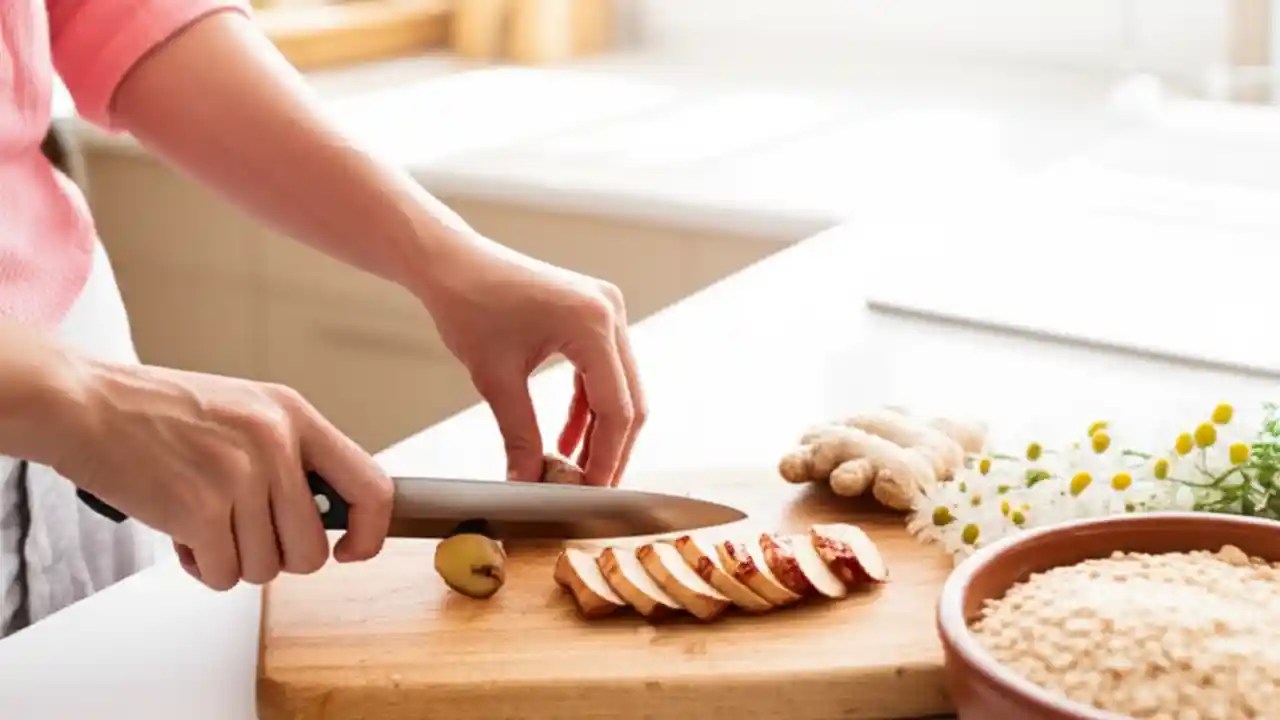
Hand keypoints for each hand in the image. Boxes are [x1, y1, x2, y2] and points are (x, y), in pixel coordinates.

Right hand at [51, 360, 392, 590]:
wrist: (83, 405)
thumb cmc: (157, 412)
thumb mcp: (245, 412)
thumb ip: (291, 456)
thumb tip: (332, 514)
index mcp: (293, 415)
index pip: (371, 485)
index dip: (371, 532)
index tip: (351, 550)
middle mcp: (275, 443)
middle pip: (312, 549)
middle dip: (277, 556)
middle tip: (243, 533)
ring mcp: (239, 477)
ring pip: (266, 568)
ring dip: (234, 560)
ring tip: (204, 522)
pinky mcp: (199, 510)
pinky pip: (223, 575)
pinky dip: (202, 567)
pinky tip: (181, 533)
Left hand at [414, 235, 645, 486]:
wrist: (451, 262)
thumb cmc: (468, 306)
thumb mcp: (496, 380)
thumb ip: (520, 436)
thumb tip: (527, 485)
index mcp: (593, 324)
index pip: (617, 408)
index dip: (607, 458)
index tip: (592, 495)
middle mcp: (610, 312)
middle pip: (629, 399)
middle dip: (610, 449)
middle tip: (590, 491)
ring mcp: (605, 310)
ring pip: (619, 388)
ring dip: (600, 431)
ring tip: (576, 470)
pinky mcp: (593, 314)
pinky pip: (601, 371)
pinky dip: (587, 406)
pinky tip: (566, 439)